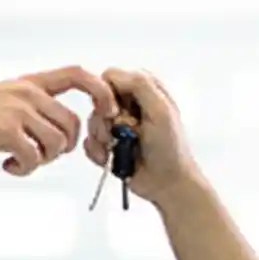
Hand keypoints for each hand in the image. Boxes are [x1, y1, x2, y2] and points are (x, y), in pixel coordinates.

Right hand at [0, 65, 120, 175]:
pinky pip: (33, 158)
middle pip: (72, 122)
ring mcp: (18, 111)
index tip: (104, 111)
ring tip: (21, 160)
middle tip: (43, 155)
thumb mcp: (6, 97)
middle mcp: (28, 93)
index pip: (78, 74)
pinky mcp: (7, 131)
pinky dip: (24, 169)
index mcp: (31, 83)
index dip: (100, 91)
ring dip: (43, 160)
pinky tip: (8, 167)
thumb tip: (61, 132)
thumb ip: (33, 106)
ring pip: (57, 143)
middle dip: (65, 146)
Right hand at [84, 68, 202, 207]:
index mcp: (142, 88)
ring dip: (103, 137)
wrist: (167, 184)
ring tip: (119, 148)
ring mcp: (116, 125)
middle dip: (106, 119)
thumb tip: (110, 75)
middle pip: (97, 99)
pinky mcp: (107, 144)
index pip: (110, 77)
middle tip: (121, 132)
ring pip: (91, 121)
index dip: (109, 93)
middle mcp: (128, 103)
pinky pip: (88, 142)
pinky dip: (98, 152)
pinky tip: (112, 159)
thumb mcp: (161, 109)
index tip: (119, 111)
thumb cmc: (170, 147)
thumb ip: (139, 85)